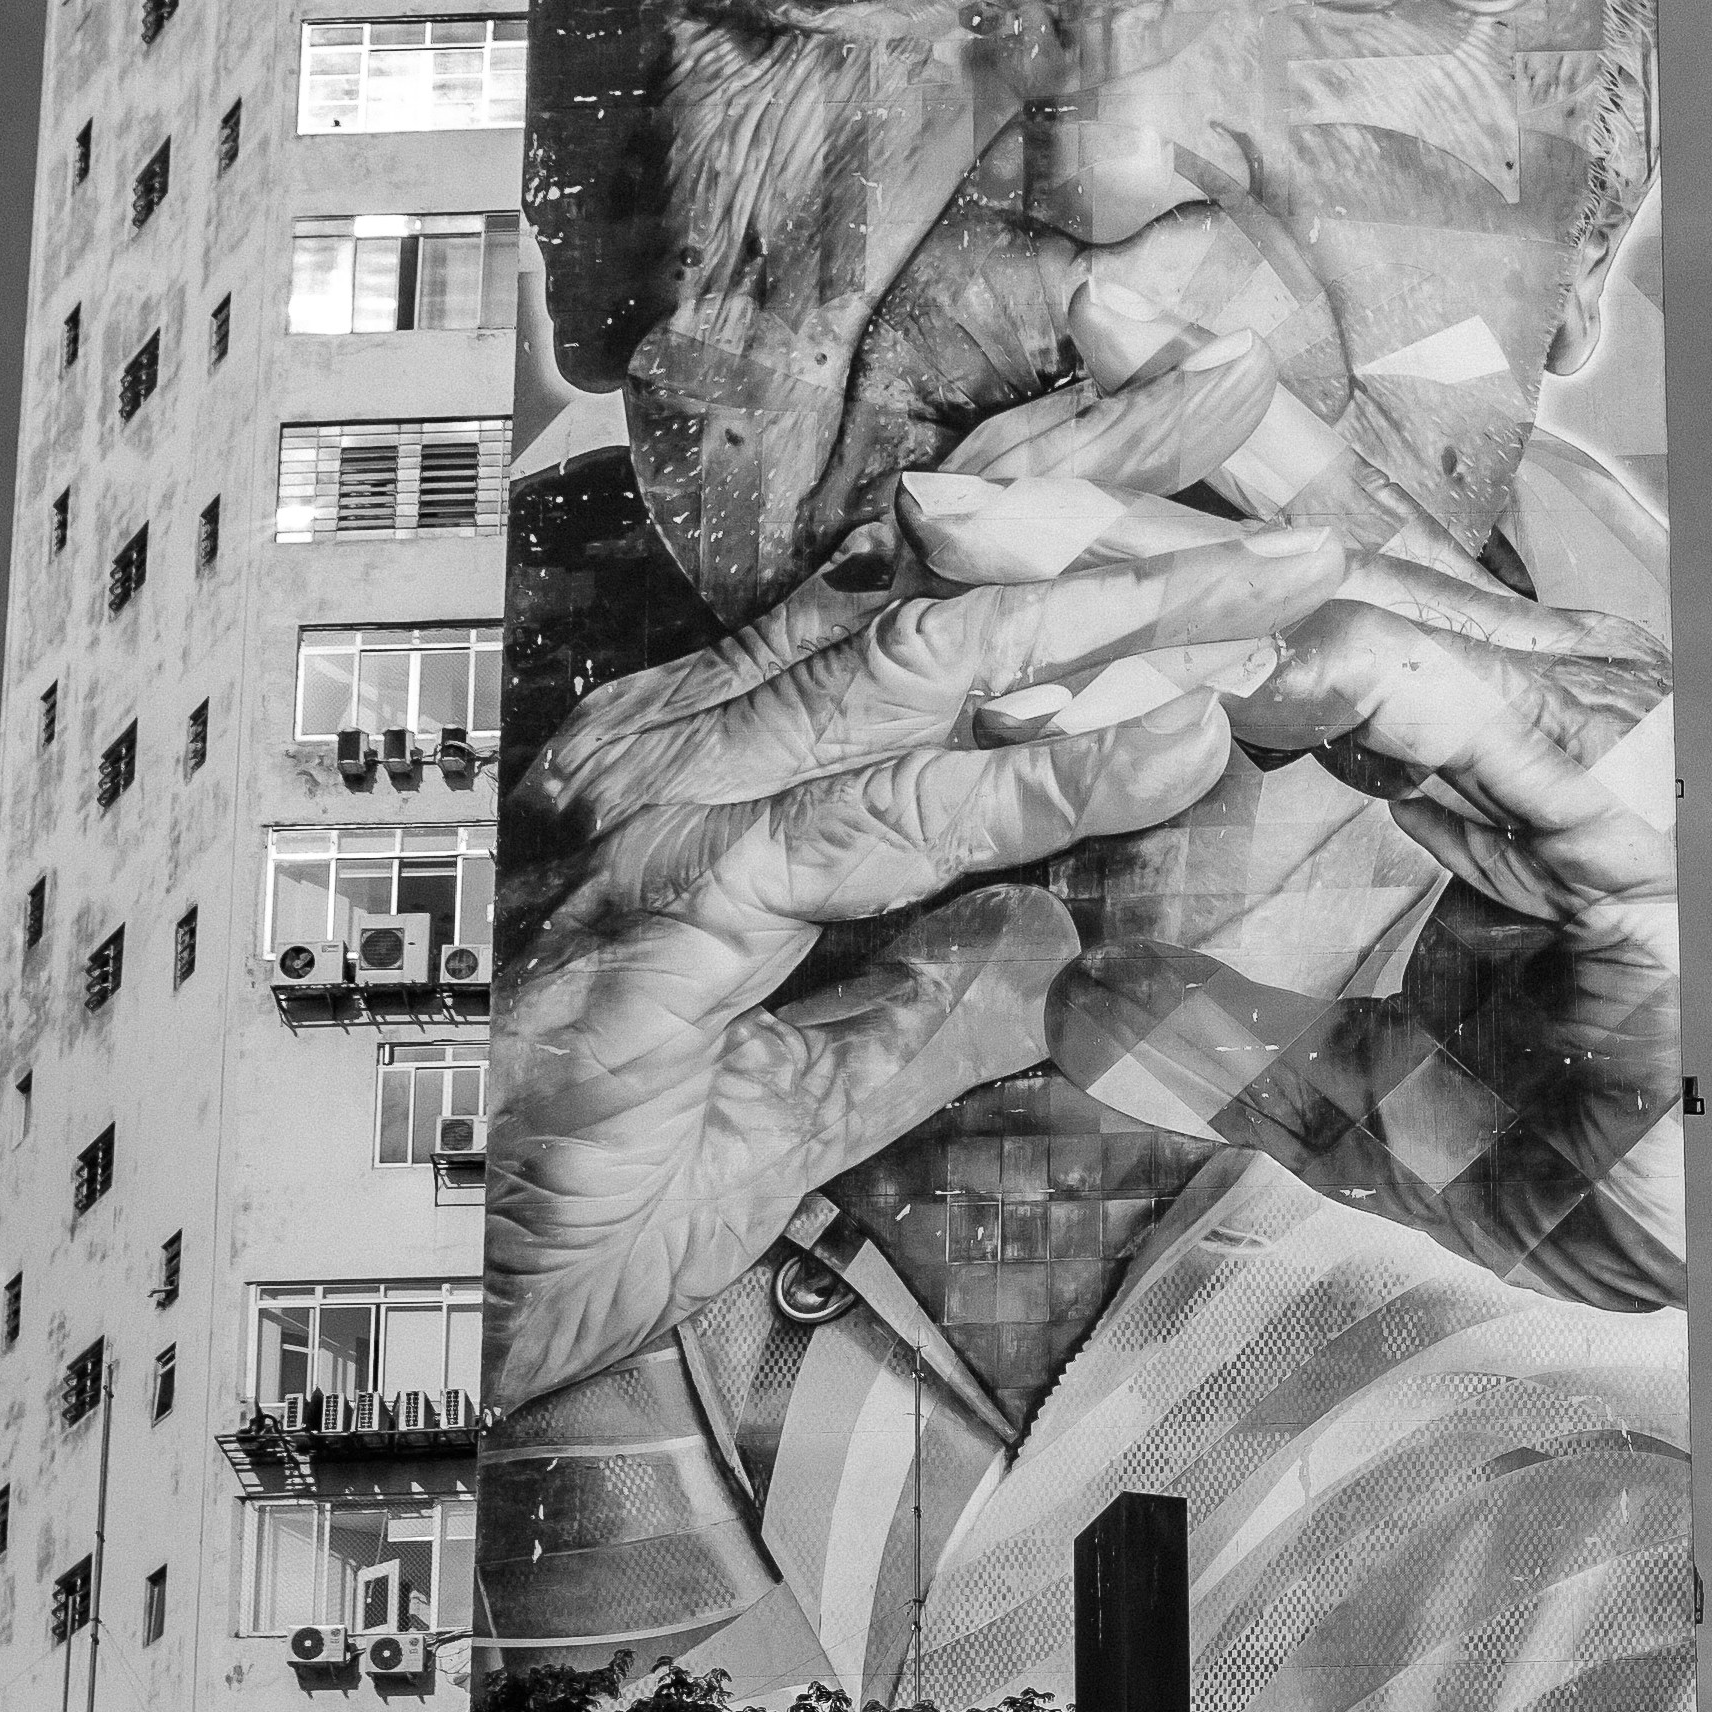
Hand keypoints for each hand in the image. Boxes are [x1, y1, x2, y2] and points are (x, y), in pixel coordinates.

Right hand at [490, 486, 1328, 1414]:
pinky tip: (1173, 744)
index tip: (1191, 429)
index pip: (902, 594)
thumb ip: (917, 1007)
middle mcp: (683, 757)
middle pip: (928, 583)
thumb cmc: (580, 1192)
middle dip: (1108, 492)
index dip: (1050, 494)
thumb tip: (1048, 944)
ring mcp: (673, 824)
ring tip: (1285, 575)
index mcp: (704, 771)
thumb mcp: (795, 1095)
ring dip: (1123, 618)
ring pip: (928, 673)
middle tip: (1266, 405)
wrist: (425, 1306)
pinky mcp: (678, 917)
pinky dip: (1047, 779)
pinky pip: (891, 826)